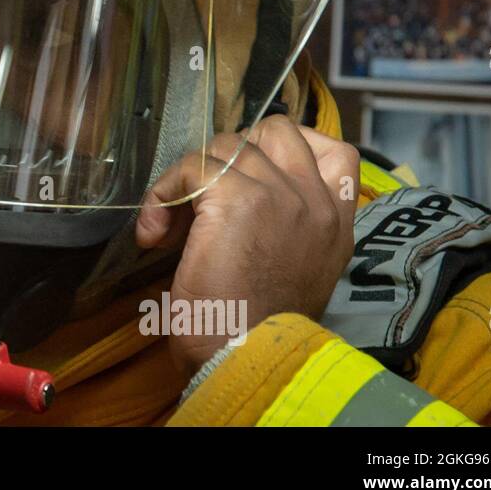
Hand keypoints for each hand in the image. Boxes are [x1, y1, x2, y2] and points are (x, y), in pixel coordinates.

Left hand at [135, 115, 358, 374]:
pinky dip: (163, 192)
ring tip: (172, 227)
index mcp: (335, 224)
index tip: (249, 176)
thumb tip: (238, 203)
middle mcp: (316, 203)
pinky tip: (154, 234)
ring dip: (189, 179)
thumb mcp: (293, 276)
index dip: (287, 149)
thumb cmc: (255, 330)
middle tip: (204, 198)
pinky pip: (192, 166)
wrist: (245, 357)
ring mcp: (282, 195)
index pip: (336, 153)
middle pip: (275, 132)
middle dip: (232, 154)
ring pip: (225, 147)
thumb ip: (286, 232)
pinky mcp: (238, 198)